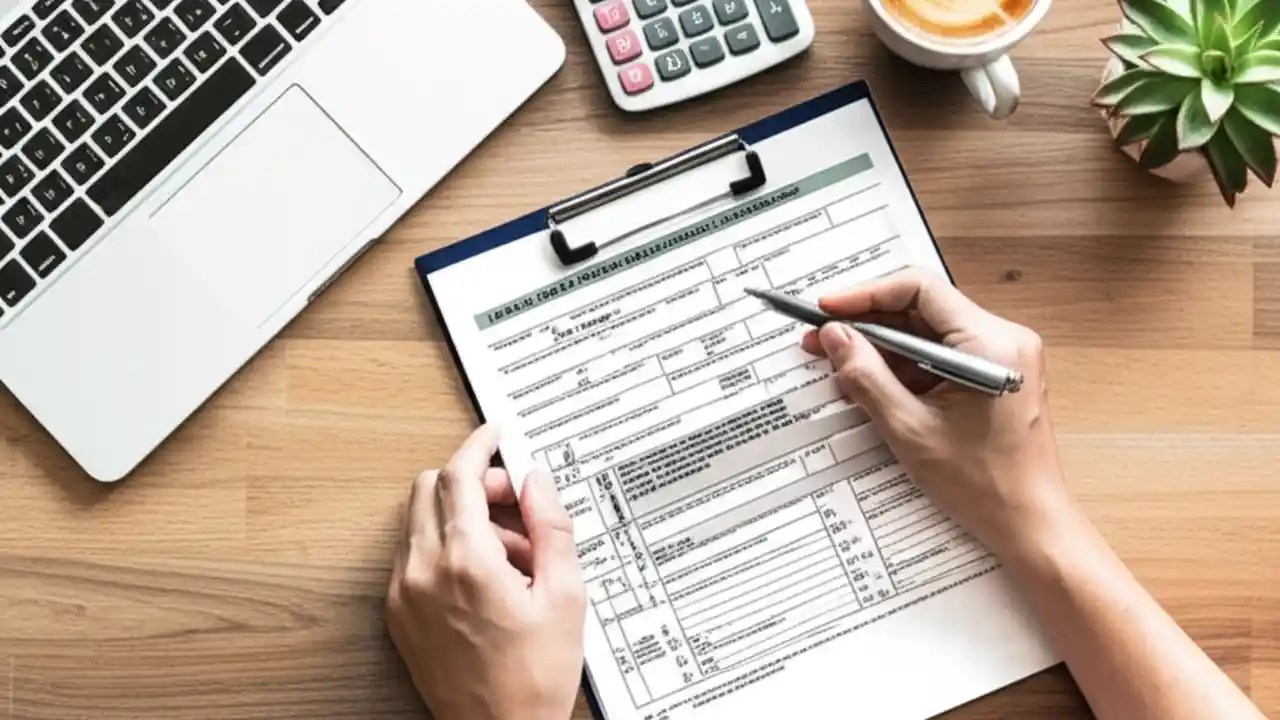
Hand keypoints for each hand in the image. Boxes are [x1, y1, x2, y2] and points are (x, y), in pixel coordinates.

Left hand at [386, 425, 585, 719]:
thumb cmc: (532, 680)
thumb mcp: (566, 596)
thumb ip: (552, 527)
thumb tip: (538, 482)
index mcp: (465, 561)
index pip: (459, 475)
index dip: (479, 445)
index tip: (495, 435)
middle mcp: (423, 572)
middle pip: (430, 488)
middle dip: (474, 482)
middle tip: (514, 503)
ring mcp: (404, 594)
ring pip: (420, 520)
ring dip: (462, 517)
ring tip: (512, 556)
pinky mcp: (398, 615)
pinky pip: (414, 556)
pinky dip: (446, 548)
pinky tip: (487, 578)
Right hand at [800, 268, 1077, 560]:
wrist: (1029, 522)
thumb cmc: (985, 485)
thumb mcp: (910, 429)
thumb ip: (867, 377)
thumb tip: (835, 338)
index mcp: (991, 345)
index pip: (920, 289)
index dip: (866, 294)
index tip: (828, 308)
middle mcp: (1003, 340)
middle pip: (921, 309)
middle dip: (868, 324)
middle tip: (822, 339)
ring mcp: (1002, 357)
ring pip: (928, 333)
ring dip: (883, 348)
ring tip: (839, 366)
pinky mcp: (994, 374)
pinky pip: (941, 355)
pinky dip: (905, 366)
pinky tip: (871, 383)